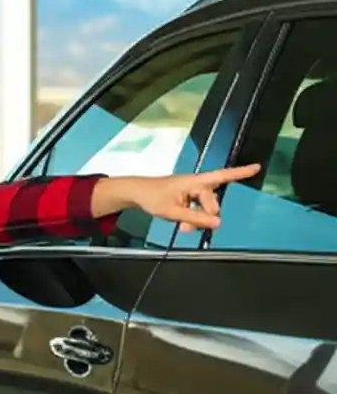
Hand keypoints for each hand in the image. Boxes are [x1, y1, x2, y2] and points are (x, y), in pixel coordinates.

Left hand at [94, 163, 260, 231]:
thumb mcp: (173, 211)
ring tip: (182, 227)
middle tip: (188, 226)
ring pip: (205, 210)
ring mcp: (192, 192)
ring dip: (197, 220)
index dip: (240, 173)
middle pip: (213, 203)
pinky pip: (198, 211)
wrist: (136, 194)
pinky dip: (192, 219)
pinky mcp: (188, 199)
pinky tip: (182, 224)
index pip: (222, 176)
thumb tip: (218, 224)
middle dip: (205, 216)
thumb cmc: (152, 197)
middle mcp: (197, 185)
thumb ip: (195, 218)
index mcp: (195, 182)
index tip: (257, 167)